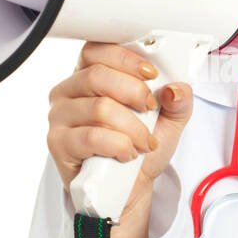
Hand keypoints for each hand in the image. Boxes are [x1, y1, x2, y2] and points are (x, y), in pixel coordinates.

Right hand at [45, 41, 193, 236]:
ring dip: (131, 127)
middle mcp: (69, 91)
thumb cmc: (140, 148)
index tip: (151, 75)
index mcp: (89, 75)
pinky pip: (90, 137)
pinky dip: (118, 145)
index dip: (125, 59)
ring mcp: (60, 117)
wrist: (130, 187)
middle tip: (150, 109)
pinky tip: (128, 153)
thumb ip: (178, 100)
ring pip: (99, 108)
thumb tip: (176, 89)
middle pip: (97, 76)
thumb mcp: (169, 120)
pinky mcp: (59, 143)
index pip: (96, 49)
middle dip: (134, 92)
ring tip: (143, 142)